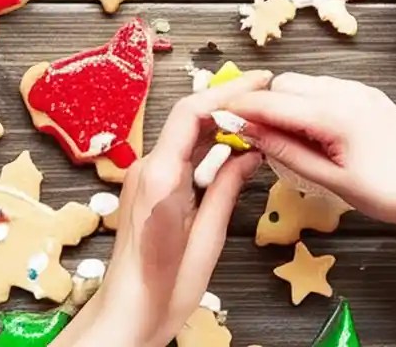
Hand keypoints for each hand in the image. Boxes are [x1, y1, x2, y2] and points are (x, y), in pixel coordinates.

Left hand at [53, 71, 271, 346]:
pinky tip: (234, 147)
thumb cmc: (165, 287)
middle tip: (268, 94)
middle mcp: (147, 169)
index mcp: (160, 177)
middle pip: (189, 118)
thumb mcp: (208, 237)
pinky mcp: (148, 189)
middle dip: (228, 101)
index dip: (227, 91)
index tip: (260, 83)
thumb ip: (227, 188)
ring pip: (186, 135)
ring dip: (220, 122)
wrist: (127, 314)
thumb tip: (250, 151)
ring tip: (259, 116)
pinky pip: (181, 154)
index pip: (192, 113)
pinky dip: (208, 145)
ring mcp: (144, 177)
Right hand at [224, 74, 395, 233]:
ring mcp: (360, 90)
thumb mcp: (332, 179)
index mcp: (333, 112)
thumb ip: (286, 151)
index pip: (271, 101)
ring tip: (280, 139)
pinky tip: (310, 133)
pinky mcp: (370, 97)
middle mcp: (345, 91)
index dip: (239, 108)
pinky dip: (307, 104)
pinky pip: (325, 90)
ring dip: (285, 103)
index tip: (215, 117)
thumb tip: (249, 132)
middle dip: (262, 103)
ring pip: (305, 84)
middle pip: (284, 83)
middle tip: (249, 135)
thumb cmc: (391, 192)